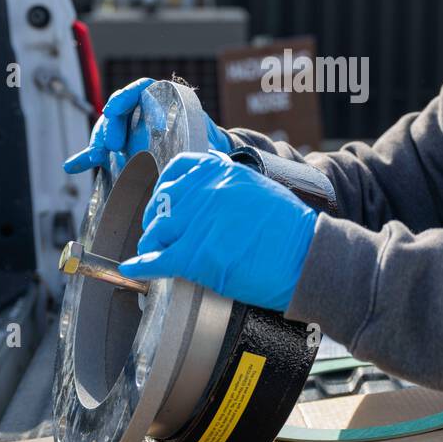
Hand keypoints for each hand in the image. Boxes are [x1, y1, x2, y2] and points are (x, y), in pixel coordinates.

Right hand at [62, 78, 232, 173]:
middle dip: (109, 126)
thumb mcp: (209, 136)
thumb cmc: (208, 141)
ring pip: (107, 131)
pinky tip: (72, 166)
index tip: (113, 108)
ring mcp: (129, 132)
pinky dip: (85, 159)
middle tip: (110, 145)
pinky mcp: (120, 151)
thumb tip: (215, 146)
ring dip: (97, 142)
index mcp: (161, 100)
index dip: (124, 96)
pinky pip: (99, 154)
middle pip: (118, 112)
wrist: (204, 156)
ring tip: (95, 156)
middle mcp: (142, 113)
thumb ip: (207, 137)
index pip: (139, 89)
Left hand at [118, 150, 318, 312]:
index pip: (178, 170)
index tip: (163, 202)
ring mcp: (199, 223)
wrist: (307, 255)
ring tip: (153, 255)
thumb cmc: (291, 229)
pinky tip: (134, 271)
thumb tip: (207, 193)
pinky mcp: (197, 255)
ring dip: (151, 245)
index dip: (165, 189)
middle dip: (157, 220)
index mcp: (221, 172)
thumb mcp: (258, 189)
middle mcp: (206, 191)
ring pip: (157, 232)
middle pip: (163, 203)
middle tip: (158, 234)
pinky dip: (142, 267)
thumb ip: (229, 186)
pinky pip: (157, 260)